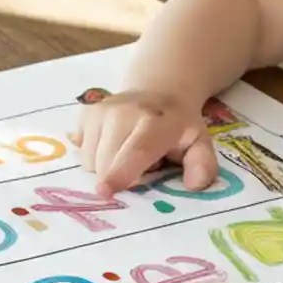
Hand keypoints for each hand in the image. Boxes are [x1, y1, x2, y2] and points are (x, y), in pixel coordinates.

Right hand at [71, 91, 216, 195]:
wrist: (161, 91)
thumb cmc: (180, 127)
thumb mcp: (200, 144)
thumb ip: (202, 165)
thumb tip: (195, 185)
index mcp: (156, 122)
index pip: (136, 150)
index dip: (120, 173)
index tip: (105, 191)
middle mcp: (123, 112)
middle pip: (106, 163)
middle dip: (120, 176)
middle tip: (143, 164)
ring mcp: (101, 110)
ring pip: (90, 161)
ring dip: (107, 167)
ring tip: (128, 152)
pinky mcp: (86, 113)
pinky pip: (80, 151)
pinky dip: (95, 155)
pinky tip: (114, 142)